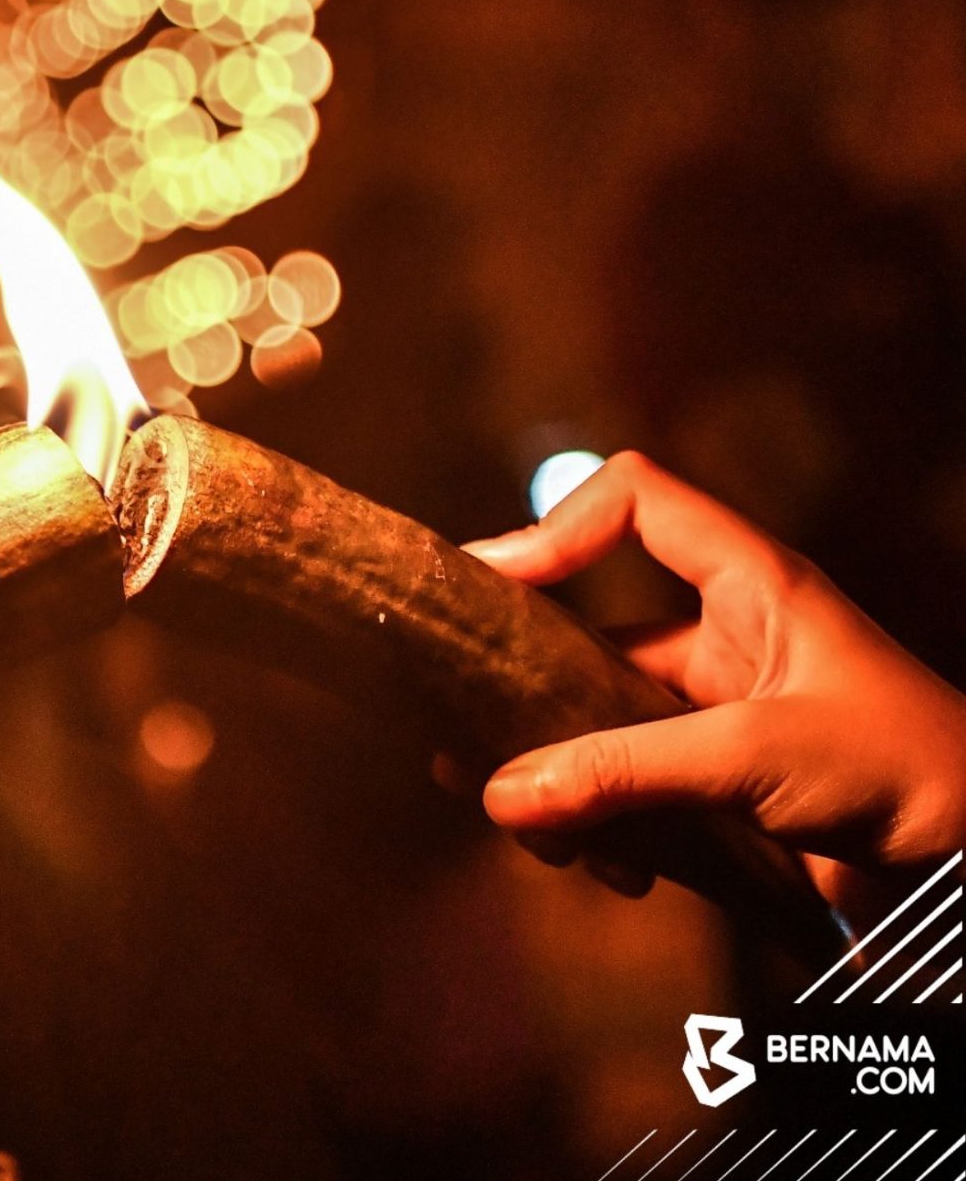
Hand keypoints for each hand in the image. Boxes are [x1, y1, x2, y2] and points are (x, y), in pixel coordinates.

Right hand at [462, 451, 965, 921]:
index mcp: (752, 585)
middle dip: (528, 688)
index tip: (490, 585)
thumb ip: (623, 774)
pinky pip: (635, 791)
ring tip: (535, 830)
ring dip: (562, 776)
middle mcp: (730, 639)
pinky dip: (608, 828)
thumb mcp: (755, 757)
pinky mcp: (727, 790)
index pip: (636, 501)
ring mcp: (725, 717)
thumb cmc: (910, 772)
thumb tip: (499, 794)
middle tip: (460, 731)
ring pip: (603, 726)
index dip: (560, 527)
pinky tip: (613, 870)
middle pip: (594, 630)